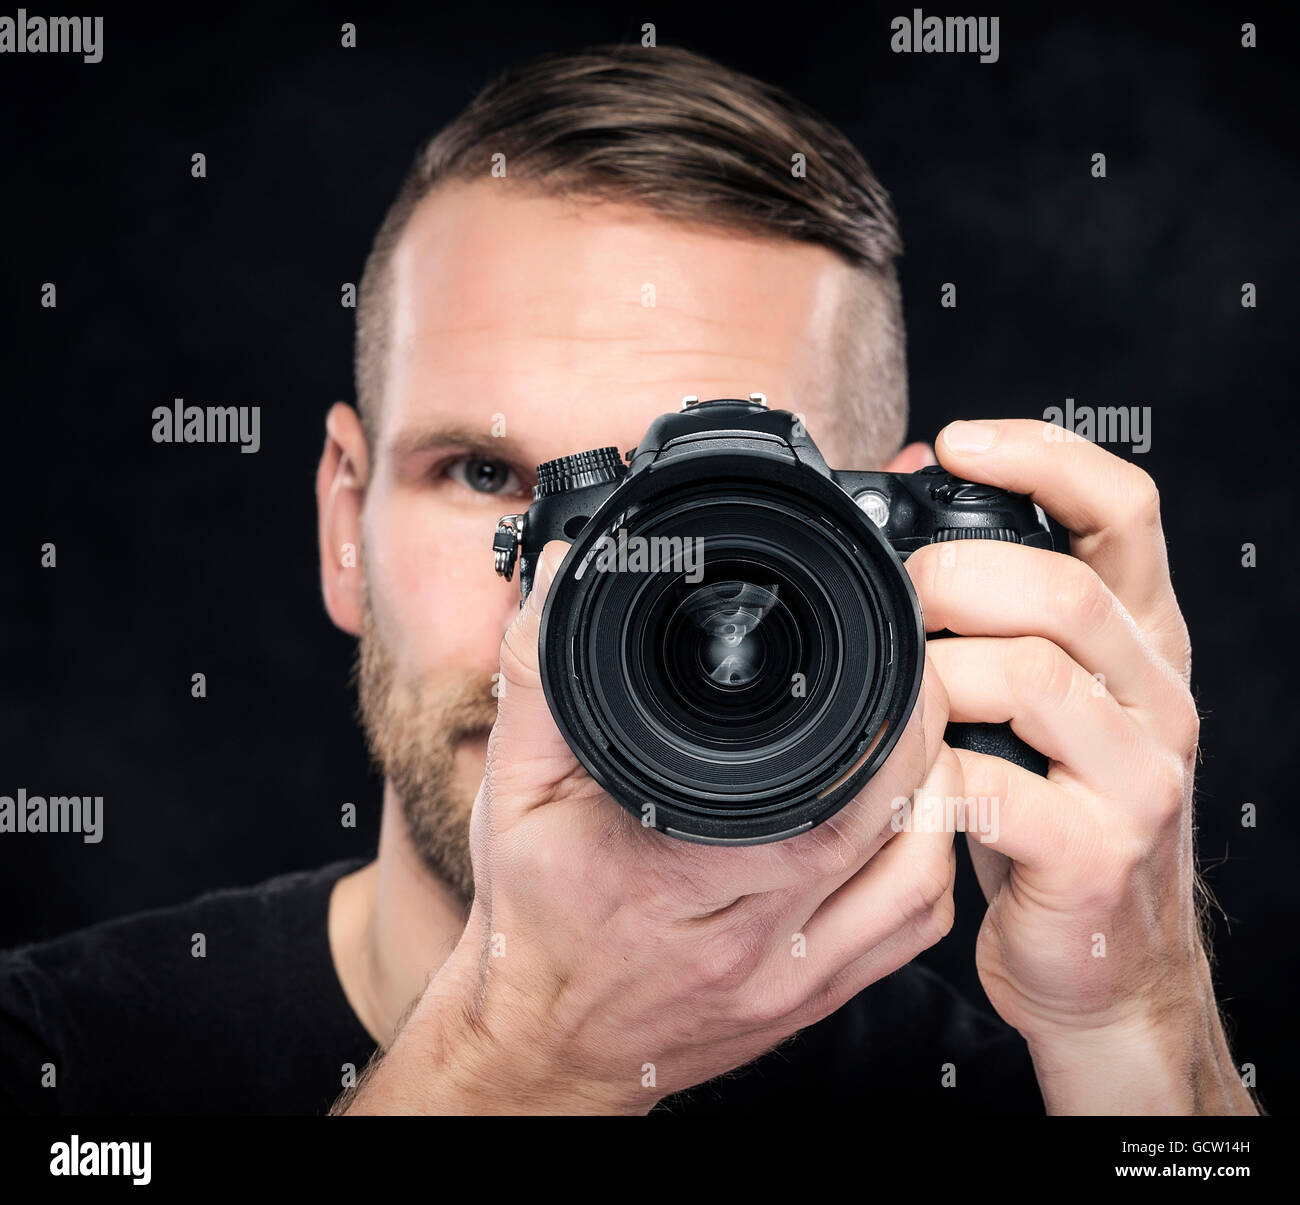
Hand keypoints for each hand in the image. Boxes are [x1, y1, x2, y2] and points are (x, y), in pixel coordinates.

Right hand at [346, 541, 962, 1114]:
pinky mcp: (814, 1001)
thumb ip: (536, 679)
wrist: (540, 1046)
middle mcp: (752, 938)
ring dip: (939, 800)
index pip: (823, 789)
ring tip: (915, 740)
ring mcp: (793, 979)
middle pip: (894, 826)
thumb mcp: (514, 790)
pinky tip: (912, 824)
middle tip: (910, 678)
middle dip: (920, 737)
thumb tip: (560, 582)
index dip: (881, 716)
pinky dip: (931, 865)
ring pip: (922, 882)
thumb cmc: (531, 923)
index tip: (884, 654)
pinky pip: (911, 934)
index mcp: (681, 877)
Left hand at [909, 418, 1254, 1113]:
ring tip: (893, 687)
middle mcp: (1157, 696)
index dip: (1044, 457)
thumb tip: (914, 478)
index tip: (956, 442)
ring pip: (1030, 677)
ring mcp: (1140, 777)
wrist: (1101, 956)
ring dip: (937, 672)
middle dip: (956, 574)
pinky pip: (998, 788)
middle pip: (1065, 588)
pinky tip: (901, 774)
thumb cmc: (1050, 807)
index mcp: (1141, 640)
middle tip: (895, 591)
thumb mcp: (1039, 698)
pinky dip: (930, 772)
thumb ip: (996, 604)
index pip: (1124, 509)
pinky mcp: (1099, 852)